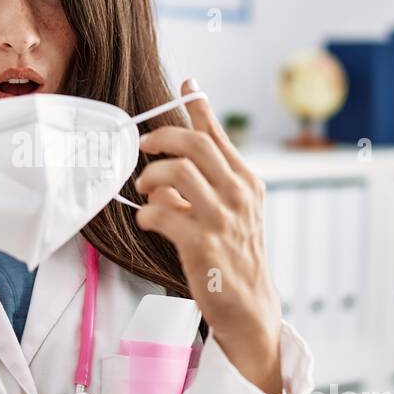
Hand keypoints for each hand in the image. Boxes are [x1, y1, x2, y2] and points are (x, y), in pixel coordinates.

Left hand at [133, 79, 284, 393]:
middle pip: (195, 145)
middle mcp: (238, 195)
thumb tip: (160, 173)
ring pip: (178, 172)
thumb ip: (198, 189)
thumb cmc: (231, 258)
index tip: (187, 85)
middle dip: (160, 139)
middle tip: (143, 149)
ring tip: (143, 190)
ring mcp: (222, 220)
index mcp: (246, 182)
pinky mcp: (203, 247)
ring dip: (150, 176)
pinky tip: (148, 221)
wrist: (249, 309)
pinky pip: (163, 214)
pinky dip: (148, 214)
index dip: (199, 106)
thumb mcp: (227, 215)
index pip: (218, 134)